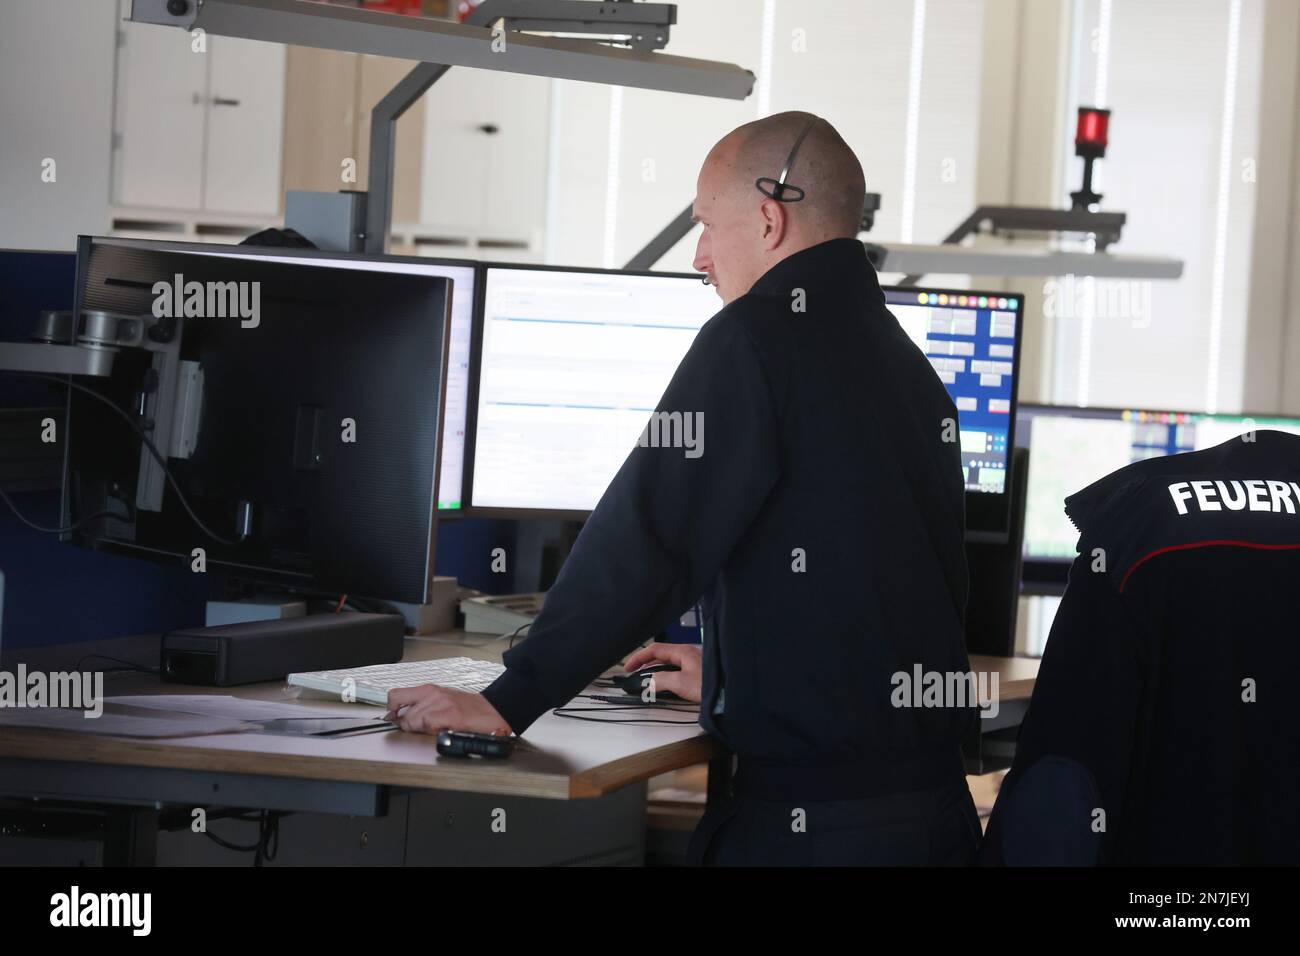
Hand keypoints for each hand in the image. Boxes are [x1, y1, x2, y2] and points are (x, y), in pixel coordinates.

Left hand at [384, 685, 511, 735]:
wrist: (492, 710)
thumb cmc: (467, 709)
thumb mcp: (440, 702)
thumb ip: (420, 706)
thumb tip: (400, 718)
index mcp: (428, 689)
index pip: (395, 696)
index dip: (391, 711)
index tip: (395, 719)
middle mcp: (432, 693)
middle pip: (404, 715)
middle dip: (410, 726)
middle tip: (422, 728)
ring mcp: (441, 703)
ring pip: (414, 722)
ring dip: (423, 730)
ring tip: (439, 728)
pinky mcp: (450, 715)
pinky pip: (429, 726)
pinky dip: (434, 731)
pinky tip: (446, 729)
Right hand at [621, 642, 703, 702]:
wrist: (730, 693)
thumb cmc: (710, 686)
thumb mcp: (680, 683)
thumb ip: (661, 680)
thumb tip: (650, 682)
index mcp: (683, 652)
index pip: (655, 650)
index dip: (639, 657)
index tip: (628, 667)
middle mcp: (688, 653)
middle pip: (661, 655)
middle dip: (646, 663)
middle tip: (634, 673)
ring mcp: (694, 661)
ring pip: (669, 663)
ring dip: (656, 670)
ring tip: (646, 680)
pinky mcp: (698, 671)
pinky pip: (677, 669)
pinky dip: (666, 675)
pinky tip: (665, 684)